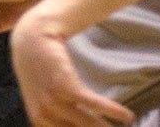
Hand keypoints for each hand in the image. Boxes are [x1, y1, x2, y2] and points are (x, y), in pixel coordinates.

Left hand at [12, 10, 134, 125]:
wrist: (31, 40)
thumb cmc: (38, 69)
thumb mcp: (40, 97)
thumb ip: (52, 116)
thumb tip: (75, 124)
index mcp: (39, 122)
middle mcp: (44, 116)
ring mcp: (53, 102)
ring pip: (90, 124)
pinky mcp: (66, 87)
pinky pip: (95, 104)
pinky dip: (114, 111)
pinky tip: (128, 117)